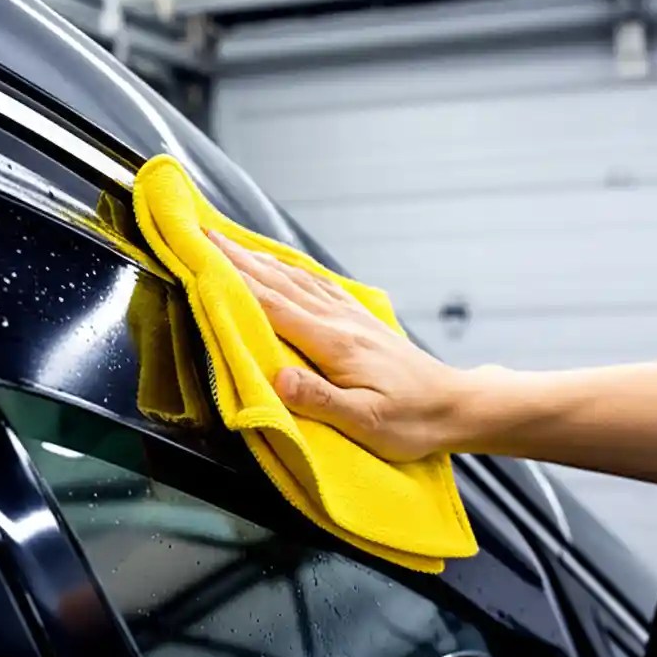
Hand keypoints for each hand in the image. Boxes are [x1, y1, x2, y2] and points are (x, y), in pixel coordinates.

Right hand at [209, 230, 474, 461]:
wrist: (455, 406)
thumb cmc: (411, 421)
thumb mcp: (365, 422)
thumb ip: (319, 400)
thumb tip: (277, 378)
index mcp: (333, 343)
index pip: (272, 304)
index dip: (233, 278)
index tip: (203, 253)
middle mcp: (339, 321)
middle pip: (277, 282)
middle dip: (236, 257)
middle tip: (201, 233)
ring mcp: (350, 317)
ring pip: (295, 279)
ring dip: (258, 259)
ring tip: (228, 242)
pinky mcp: (359, 321)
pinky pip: (316, 285)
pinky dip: (290, 270)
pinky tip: (281, 266)